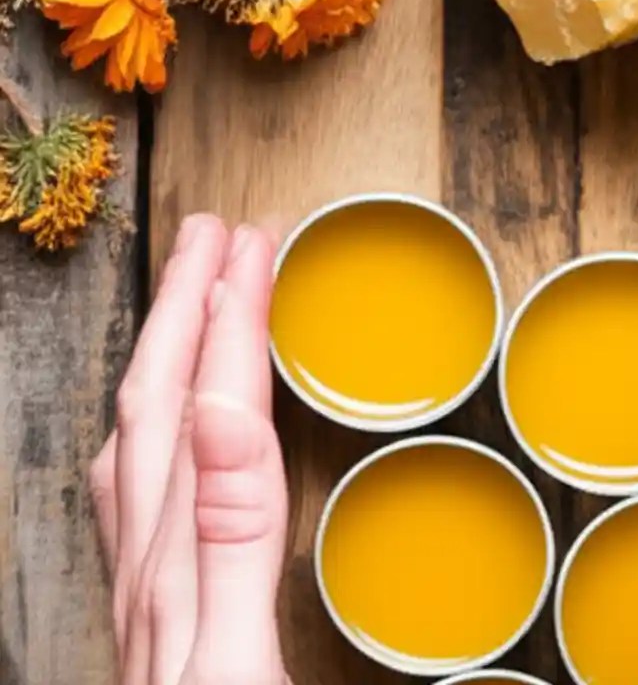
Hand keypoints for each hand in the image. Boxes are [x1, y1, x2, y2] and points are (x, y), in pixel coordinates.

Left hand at [90, 216, 290, 683]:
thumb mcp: (230, 651)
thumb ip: (225, 535)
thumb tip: (225, 411)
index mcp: (173, 561)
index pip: (201, 410)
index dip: (225, 321)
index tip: (251, 245)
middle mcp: (148, 561)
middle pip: (158, 408)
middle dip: (188, 310)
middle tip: (220, 235)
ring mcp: (150, 585)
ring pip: (146, 443)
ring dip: (173, 356)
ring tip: (197, 297)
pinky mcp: (165, 609)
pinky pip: (152, 491)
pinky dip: (171, 431)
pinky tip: (181, 432)